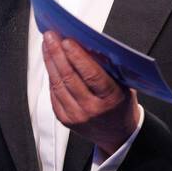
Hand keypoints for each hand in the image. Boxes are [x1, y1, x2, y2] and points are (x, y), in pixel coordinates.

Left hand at [41, 30, 139, 156]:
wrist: (118, 134)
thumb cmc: (121, 104)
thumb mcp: (124, 85)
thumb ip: (108, 68)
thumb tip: (87, 45)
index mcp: (111, 99)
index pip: (91, 75)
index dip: (77, 57)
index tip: (67, 40)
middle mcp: (92, 109)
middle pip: (70, 77)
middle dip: (58, 53)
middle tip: (51, 36)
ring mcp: (76, 116)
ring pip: (58, 84)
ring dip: (51, 61)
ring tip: (48, 44)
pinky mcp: (65, 119)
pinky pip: (54, 94)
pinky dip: (51, 76)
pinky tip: (50, 62)